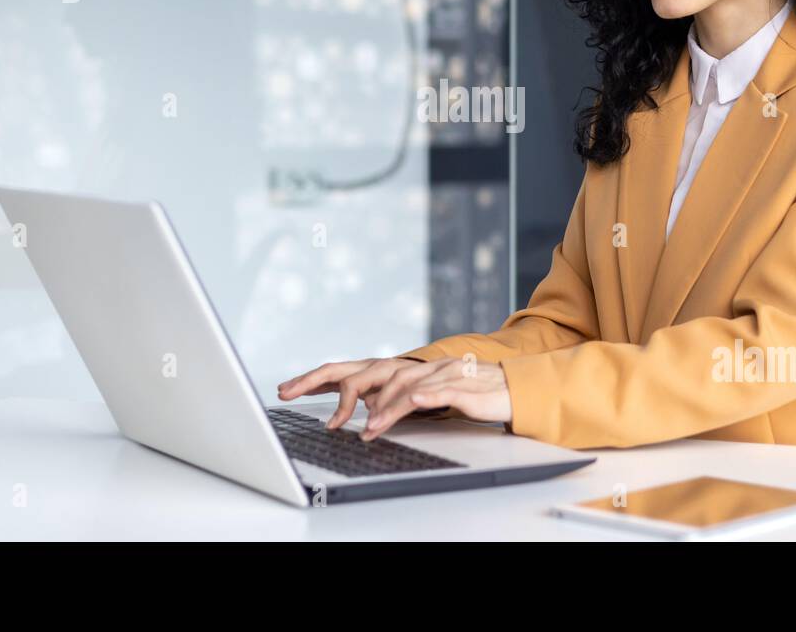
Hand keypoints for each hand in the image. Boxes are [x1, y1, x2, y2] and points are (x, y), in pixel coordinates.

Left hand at [277, 357, 512, 440]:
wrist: (510, 387)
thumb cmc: (466, 394)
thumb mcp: (420, 398)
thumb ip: (392, 399)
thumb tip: (365, 409)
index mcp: (399, 371)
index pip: (350, 371)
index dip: (316, 378)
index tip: (285, 389)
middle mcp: (411, 367)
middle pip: (361, 369)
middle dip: (322, 380)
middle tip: (292, 393)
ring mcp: (433, 373)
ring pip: (394, 384)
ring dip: (373, 407)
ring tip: (357, 429)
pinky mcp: (457, 385)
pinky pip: (429, 393)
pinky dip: (411, 403)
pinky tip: (396, 414)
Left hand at [359, 357, 511, 440]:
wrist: (519, 391)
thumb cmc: (487, 395)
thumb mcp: (453, 391)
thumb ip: (431, 394)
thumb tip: (407, 404)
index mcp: (437, 367)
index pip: (399, 376)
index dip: (380, 394)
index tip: (366, 413)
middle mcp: (442, 368)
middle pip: (400, 381)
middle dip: (379, 404)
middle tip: (366, 426)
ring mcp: (455, 377)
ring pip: (415, 389)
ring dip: (392, 409)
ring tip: (376, 426)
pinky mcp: (469, 391)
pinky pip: (444, 391)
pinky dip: (427, 396)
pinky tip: (413, 401)